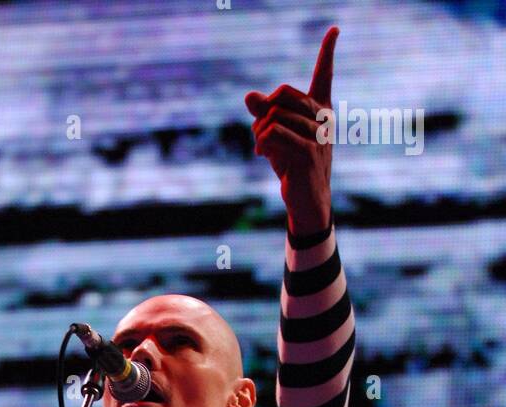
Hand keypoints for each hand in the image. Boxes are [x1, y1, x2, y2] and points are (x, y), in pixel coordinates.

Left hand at [244, 26, 337, 236]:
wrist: (306, 201)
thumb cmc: (291, 166)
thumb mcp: (275, 136)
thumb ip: (264, 114)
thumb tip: (248, 95)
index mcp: (320, 109)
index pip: (324, 75)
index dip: (327, 52)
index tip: (334, 28)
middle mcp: (324, 118)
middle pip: (283, 95)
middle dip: (263, 113)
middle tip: (259, 134)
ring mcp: (319, 136)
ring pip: (275, 117)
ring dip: (259, 133)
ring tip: (261, 149)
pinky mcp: (308, 153)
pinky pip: (274, 134)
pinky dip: (262, 143)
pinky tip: (262, 155)